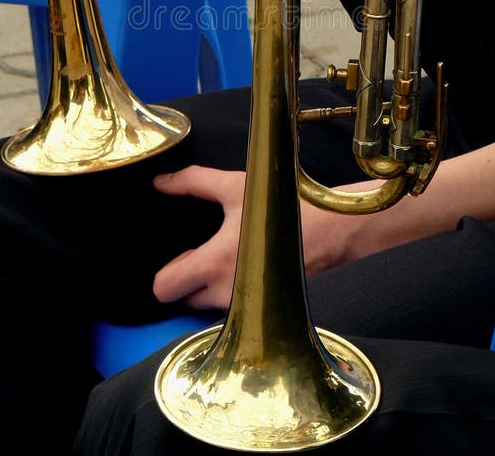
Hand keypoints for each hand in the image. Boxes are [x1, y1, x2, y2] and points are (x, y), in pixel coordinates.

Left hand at [151, 165, 377, 310]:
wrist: (335, 230)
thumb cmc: (284, 205)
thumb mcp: (236, 186)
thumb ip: (193, 182)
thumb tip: (160, 181)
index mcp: (215, 263)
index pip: (164, 289)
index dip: (166, 273)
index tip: (183, 258)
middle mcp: (228, 292)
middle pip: (186, 301)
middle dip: (192, 282)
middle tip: (208, 257)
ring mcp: (249, 307)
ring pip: (212, 307)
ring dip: (214, 289)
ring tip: (233, 260)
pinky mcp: (266, 312)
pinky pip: (238, 310)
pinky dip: (237, 295)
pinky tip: (251, 270)